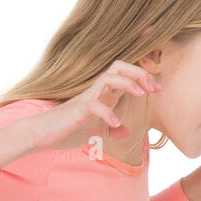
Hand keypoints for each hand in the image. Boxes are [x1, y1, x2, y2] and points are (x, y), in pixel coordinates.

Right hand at [24, 60, 158, 151]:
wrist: (42, 134)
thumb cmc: (67, 129)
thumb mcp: (96, 131)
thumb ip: (111, 129)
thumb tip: (126, 132)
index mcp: (103, 94)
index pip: (124, 74)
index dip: (143, 77)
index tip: (158, 89)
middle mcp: (96, 91)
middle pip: (119, 67)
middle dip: (139, 73)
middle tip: (155, 88)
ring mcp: (86, 98)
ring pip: (108, 78)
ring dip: (127, 84)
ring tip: (141, 95)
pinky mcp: (77, 110)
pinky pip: (94, 105)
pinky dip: (107, 112)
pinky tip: (116, 123)